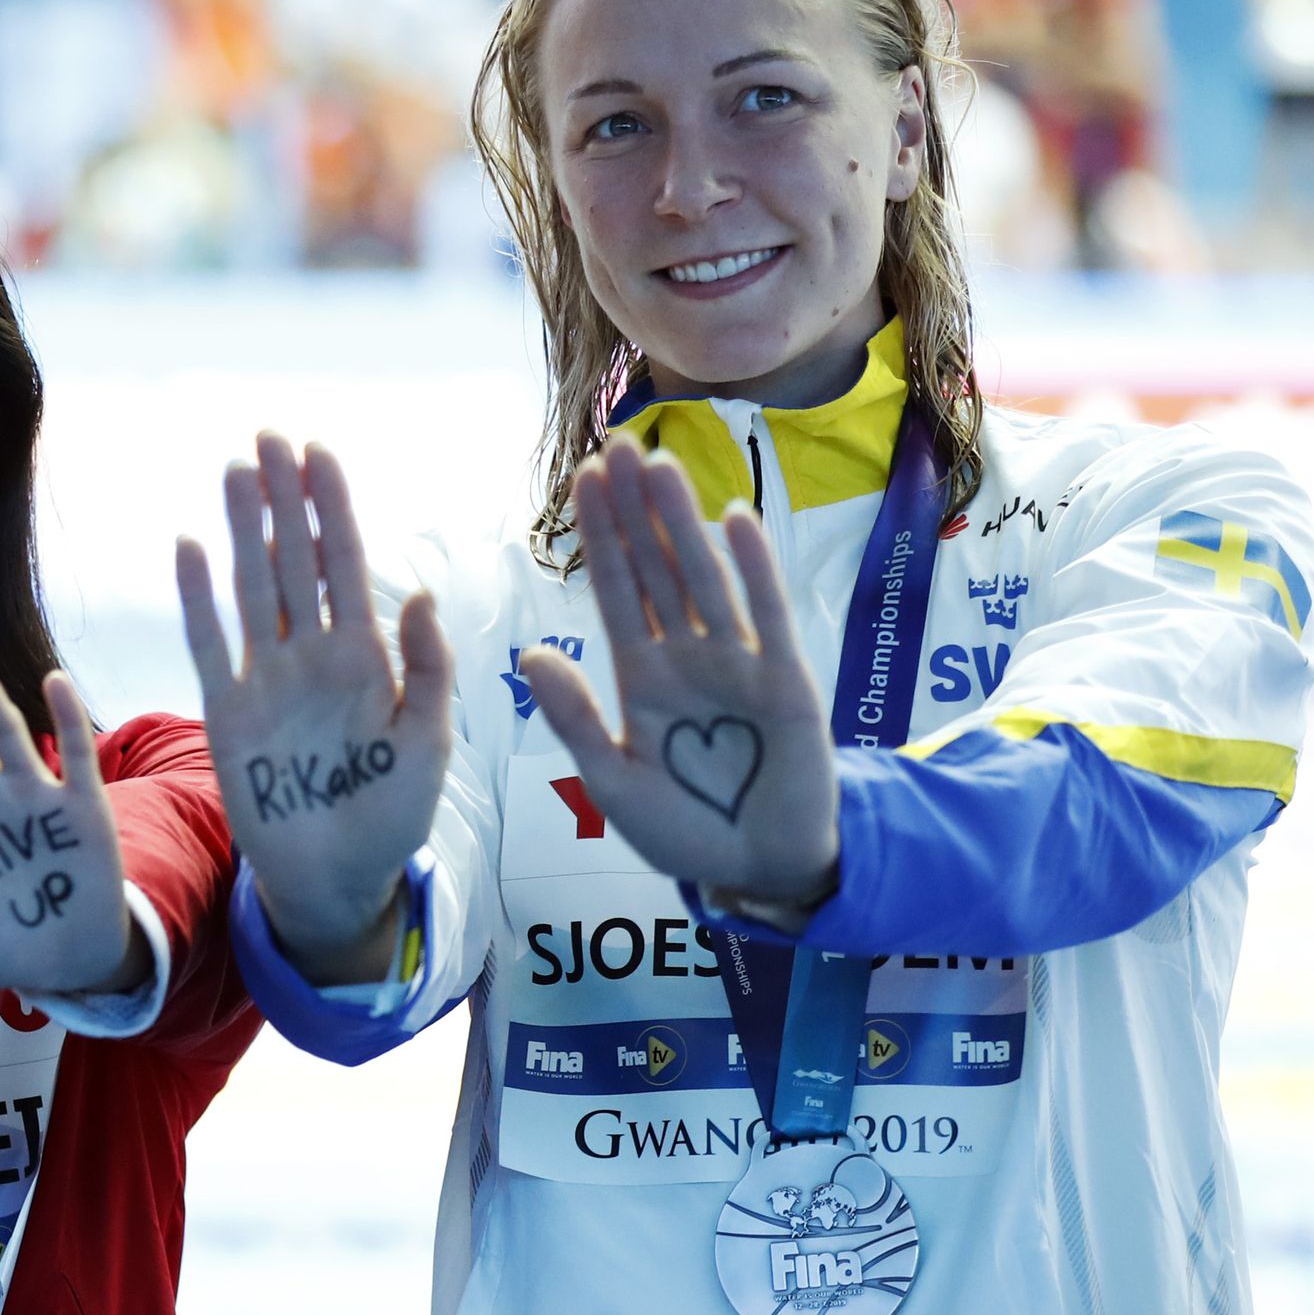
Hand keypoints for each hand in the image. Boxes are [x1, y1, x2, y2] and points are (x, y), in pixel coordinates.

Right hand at [178, 434, 452, 981]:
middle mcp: (313, 657)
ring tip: (236, 472)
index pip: (346, 566)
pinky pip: (210, 645)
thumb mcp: (428, 746)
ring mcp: (268, 681)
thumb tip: (418, 594)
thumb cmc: (391, 817)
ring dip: (244, 530)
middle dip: (285, 500)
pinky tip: (191, 547)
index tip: (319, 454)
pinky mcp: (229, 714)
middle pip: (295, 561)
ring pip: (253, 588)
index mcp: (367, 659)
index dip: (332, 509)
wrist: (337, 880)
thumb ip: (429, 672)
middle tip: (270, 437)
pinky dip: (199, 598)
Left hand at [518, 439, 839, 915]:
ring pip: (704, 579)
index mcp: (641, 677)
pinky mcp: (785, 680)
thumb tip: (528, 655)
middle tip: (616, 446)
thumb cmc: (684, 828)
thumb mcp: (612, 780)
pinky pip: (767, 615)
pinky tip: (734, 517)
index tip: (582, 481)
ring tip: (660, 465)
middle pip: (656, 569)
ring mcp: (737, 663)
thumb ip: (574, 718)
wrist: (759, 868)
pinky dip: (753, 567)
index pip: (614, 591)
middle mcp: (687, 657)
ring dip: (682, 523)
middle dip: (635, 511)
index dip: (599, 537)